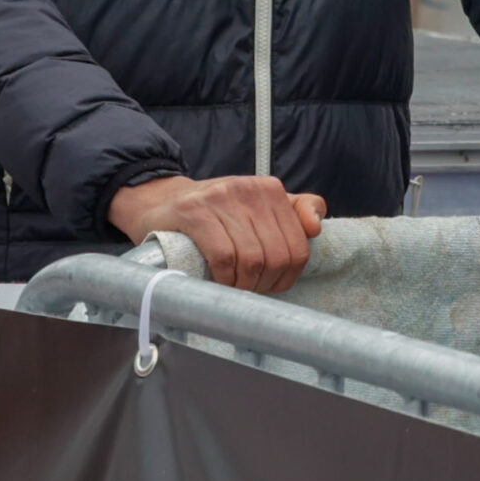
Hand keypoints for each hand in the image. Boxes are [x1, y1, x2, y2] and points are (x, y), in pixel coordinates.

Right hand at [107, 174, 326, 294]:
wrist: (162, 201)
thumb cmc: (216, 213)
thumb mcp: (257, 207)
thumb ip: (294, 212)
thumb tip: (317, 226)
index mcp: (270, 189)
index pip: (298, 246)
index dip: (287, 276)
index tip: (271, 284)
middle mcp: (250, 188)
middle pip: (276, 256)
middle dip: (265, 284)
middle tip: (249, 291)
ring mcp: (221, 197)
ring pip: (252, 259)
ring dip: (243, 285)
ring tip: (232, 287)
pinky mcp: (194, 211)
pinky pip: (223, 256)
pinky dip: (224, 278)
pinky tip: (218, 280)